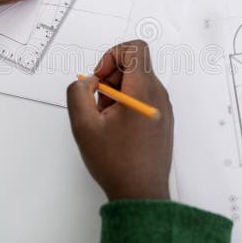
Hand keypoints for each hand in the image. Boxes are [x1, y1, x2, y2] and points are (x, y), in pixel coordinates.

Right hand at [66, 40, 172, 200]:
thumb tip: (89, 81)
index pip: (135, 48)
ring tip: (106, 119)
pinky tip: (116, 127)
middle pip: (135, 64)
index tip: (101, 78)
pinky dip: (126, 103)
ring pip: (137, 81)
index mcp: (143, 92)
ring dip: (117, 91)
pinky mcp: (162, 118)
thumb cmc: (116, 164)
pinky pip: (143, 97)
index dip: (112, 54)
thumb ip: (78, 93)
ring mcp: (163, 107)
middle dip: (110, 77)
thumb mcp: (83, 126)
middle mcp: (158, 96)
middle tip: (99, 103)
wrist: (140, 194)